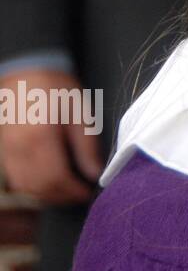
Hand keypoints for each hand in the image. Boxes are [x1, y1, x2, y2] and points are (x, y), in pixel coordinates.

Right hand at [0, 69, 102, 203]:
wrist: (27, 73)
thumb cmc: (57, 89)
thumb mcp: (80, 111)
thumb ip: (87, 145)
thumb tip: (94, 173)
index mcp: (40, 138)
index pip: (56, 178)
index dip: (73, 191)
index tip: (87, 192)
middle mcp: (19, 149)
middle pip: (39, 187)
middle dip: (61, 197)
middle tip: (80, 195)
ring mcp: (7, 152)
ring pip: (25, 187)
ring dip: (47, 196)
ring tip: (67, 192)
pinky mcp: (4, 152)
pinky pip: (16, 179)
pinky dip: (33, 188)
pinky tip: (49, 184)